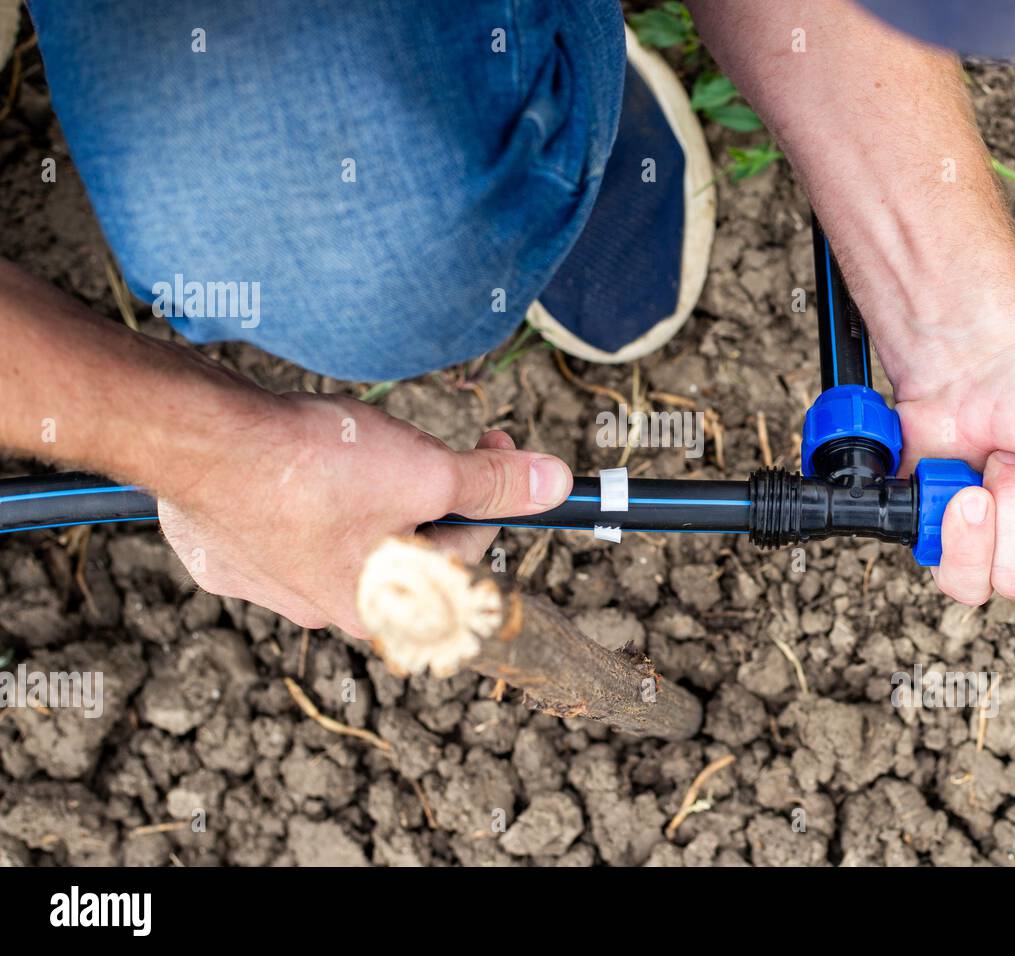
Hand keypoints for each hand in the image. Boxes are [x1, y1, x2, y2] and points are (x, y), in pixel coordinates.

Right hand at [157, 393, 571, 636]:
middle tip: (414, 438)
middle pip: (402, 544)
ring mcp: (267, 587)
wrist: (198, 441)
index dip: (487, 490)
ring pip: (343, 531)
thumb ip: (493, 483)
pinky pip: (282, 525)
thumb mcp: (424, 471)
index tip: (491, 439)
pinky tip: (292, 457)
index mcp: (382, 607)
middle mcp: (324, 611)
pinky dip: (298, 491)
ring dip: (360, 488)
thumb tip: (556, 485)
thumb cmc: (314, 467)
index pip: (463, 549)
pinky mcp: (224, 555)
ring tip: (347, 441)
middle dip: (418, 488)